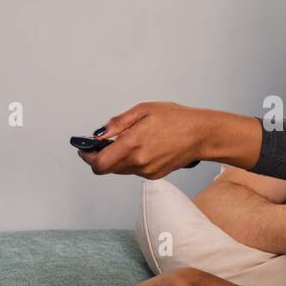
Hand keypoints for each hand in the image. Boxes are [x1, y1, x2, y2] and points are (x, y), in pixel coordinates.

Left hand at [77, 102, 207, 178]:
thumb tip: (100, 133)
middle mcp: (139, 162)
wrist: (202, 135)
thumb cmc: (177, 119)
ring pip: (120, 169)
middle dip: (100, 157)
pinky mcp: (155, 175)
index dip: (87, 157)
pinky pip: (134, 170)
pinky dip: (131, 161)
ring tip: (127, 141)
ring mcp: (147, 171)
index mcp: (133, 144)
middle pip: (107, 168)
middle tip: (101, 144)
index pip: (99, 163)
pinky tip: (142, 147)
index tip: (84, 149)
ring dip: (117, 158)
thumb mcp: (144, 110)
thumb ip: (118, 123)